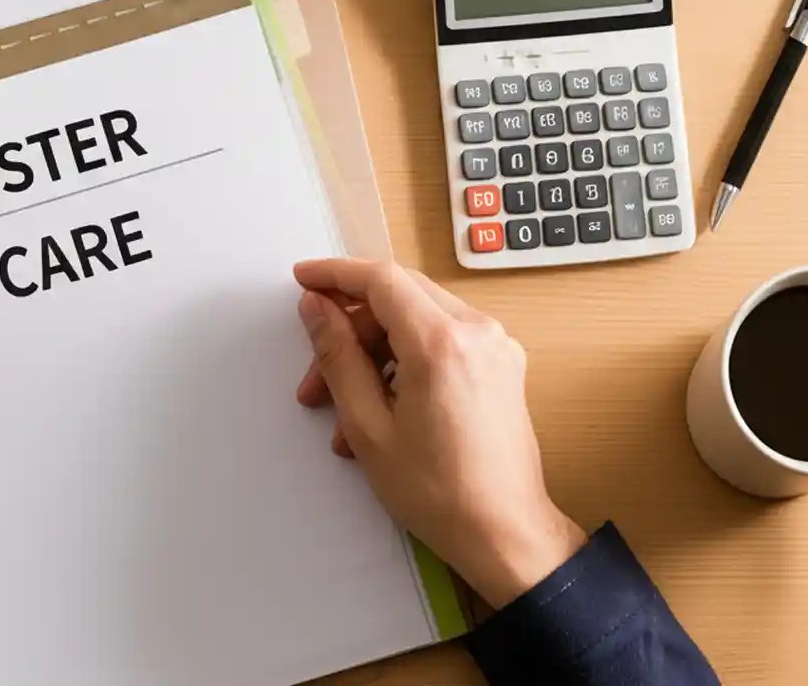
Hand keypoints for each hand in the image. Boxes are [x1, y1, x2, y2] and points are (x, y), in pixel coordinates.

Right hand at [293, 259, 584, 607]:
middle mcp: (477, 332)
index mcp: (442, 344)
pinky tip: (380, 407)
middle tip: (316, 368)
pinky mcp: (501, 364)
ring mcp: (495, 347)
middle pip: (399, 296)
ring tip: (343, 405)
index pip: (381, 280)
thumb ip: (338, 356)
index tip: (303, 280)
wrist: (504, 532)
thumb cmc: (440, 492)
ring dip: (374, 349)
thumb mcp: (368, 425)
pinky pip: (442, 341)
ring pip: (418, 319)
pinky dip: (404, 361)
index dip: (335, 275)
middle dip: (350, 325)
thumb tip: (316, 309)